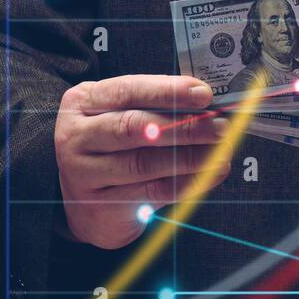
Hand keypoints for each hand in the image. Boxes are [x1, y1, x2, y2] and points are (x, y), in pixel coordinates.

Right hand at [54, 74, 230, 248]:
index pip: (127, 91)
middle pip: (135, 127)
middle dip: (185, 125)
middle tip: (220, 127)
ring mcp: (84, 175)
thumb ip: (154, 107)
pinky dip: (188, 183)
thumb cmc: (110, 147)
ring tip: (221, 152)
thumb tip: (205, 103)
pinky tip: (210, 174)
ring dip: (191, 157)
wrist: (83, 201)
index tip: (203, 94)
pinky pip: (154, 193)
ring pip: (146, 163)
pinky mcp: (102, 208)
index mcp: (81, 103)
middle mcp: (77, 137)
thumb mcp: (119, 116)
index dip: (168, 91)